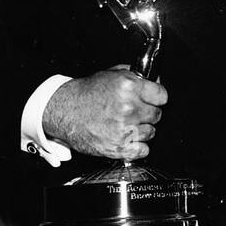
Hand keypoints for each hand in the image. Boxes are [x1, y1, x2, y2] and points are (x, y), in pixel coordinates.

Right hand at [43, 65, 166, 159]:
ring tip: (126, 124)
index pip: (162, 96)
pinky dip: (137, 147)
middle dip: (147, 113)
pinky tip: (127, 139)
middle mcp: (128, 107)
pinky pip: (143, 150)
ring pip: (151, 132)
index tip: (152, 100)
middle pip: (157, 115)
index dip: (156, 98)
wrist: (62, 110)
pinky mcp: (118, 147)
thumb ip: (136, 76)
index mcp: (129, 87)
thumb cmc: (85, 93)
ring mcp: (124, 128)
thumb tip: (157, 80)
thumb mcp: (111, 75)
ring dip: (141, 130)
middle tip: (133, 112)